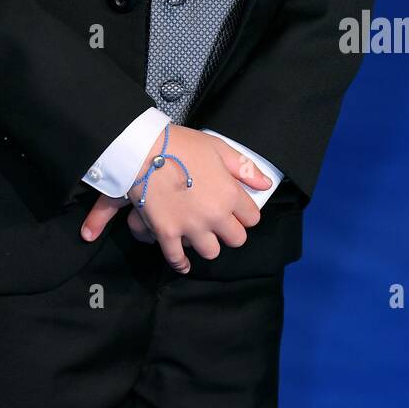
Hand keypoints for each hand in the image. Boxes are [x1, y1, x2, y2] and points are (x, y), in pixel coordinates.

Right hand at [79, 128, 273, 272]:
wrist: (143, 149)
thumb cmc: (181, 144)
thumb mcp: (218, 147)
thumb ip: (244, 168)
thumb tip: (266, 184)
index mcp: (229, 193)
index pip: (252, 218)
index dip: (245, 213)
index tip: (236, 209)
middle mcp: (214, 215)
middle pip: (236, 239)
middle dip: (230, 231)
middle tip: (219, 221)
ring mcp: (190, 226)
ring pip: (211, 252)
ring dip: (207, 244)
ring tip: (200, 233)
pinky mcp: (167, 233)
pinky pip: (177, 259)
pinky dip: (181, 263)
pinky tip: (184, 263)